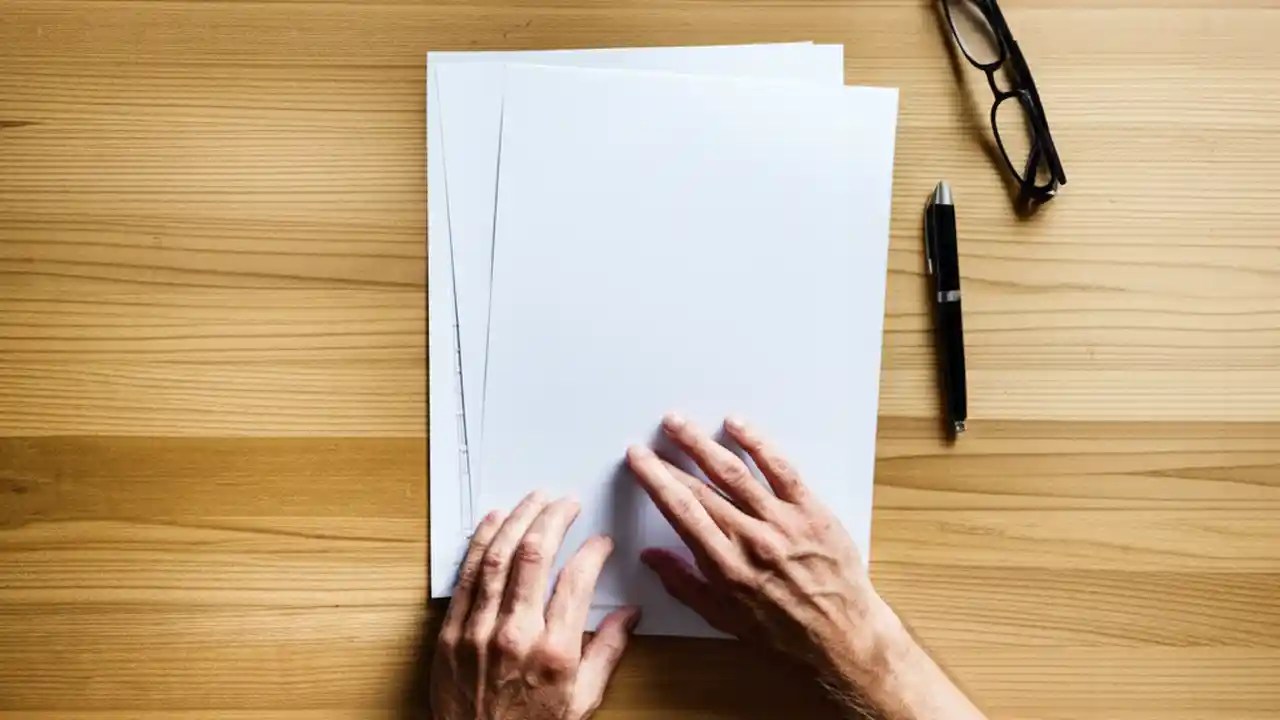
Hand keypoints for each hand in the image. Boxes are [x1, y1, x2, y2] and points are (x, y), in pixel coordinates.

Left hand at [431, 492, 640, 719]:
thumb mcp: (583, 701)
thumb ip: (608, 652)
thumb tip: (630, 616)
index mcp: (555, 652)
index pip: (577, 580)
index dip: (593, 551)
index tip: (601, 542)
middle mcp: (516, 634)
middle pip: (535, 556)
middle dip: (554, 519)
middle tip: (566, 503)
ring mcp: (479, 631)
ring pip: (498, 557)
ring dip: (517, 519)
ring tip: (533, 500)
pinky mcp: (451, 633)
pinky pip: (466, 576)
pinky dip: (480, 542)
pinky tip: (493, 522)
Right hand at [627, 414, 985, 719]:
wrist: (843, 637)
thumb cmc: (784, 634)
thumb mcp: (724, 619)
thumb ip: (684, 584)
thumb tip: (651, 557)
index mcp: (725, 566)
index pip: (680, 510)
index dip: (655, 480)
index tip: (639, 459)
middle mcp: (751, 539)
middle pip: (701, 487)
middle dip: (670, 460)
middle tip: (650, 440)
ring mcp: (783, 521)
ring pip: (734, 471)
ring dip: (701, 443)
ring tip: (678, 423)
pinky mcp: (811, 510)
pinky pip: (781, 468)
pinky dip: (757, 443)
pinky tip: (736, 425)